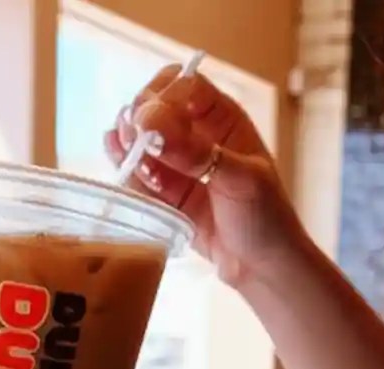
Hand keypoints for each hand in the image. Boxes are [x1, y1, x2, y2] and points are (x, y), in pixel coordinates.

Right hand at [104, 64, 308, 288]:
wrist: (262, 267)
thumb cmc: (266, 219)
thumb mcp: (240, 180)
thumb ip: (196, 153)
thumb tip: (151, 125)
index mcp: (225, 120)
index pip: (186, 85)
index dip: (163, 94)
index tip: (148, 118)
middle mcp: (199, 135)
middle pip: (157, 106)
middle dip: (140, 118)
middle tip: (134, 138)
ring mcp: (179, 164)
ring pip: (142, 139)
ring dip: (129, 142)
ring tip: (125, 152)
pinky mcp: (165, 192)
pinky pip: (137, 171)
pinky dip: (125, 165)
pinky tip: (117, 159)